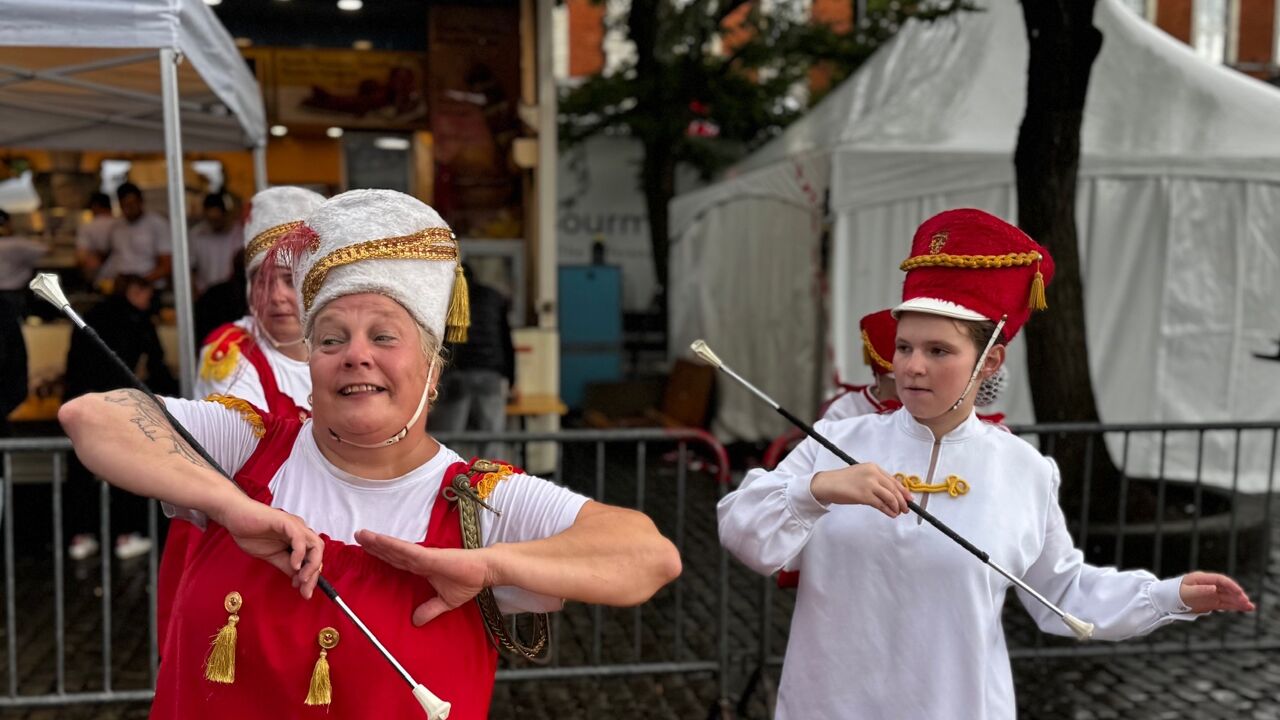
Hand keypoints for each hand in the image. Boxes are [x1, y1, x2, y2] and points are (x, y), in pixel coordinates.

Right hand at [216, 497, 323, 599]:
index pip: (313, 558)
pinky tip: (294, 565)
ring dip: (312, 565)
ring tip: (302, 579)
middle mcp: (300, 531)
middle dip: (314, 574)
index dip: (312, 576)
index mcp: (298, 539)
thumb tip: (299, 579)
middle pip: (318, 552)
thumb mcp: (272, 556)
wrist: (235, 517)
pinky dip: (300, 553)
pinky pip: (299, 538)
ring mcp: (295, 525)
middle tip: (305, 590)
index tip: (304, 591)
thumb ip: (286, 565)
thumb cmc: (251, 533)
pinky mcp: (285, 521)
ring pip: (315, 545)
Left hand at [356, 529, 494, 625]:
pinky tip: (379, 541)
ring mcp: (423, 556)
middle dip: (374, 545)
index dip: (382, 554)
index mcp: (422, 567)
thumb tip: (415, 622)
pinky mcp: (429, 556)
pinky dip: (392, 546)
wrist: (485, 570)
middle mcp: (419, 559)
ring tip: (361, 534)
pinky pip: (406, 551)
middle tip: (357, 536)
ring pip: (395, 549)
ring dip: (377, 542)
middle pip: (391, 552)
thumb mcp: (446, 601)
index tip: (366, 549)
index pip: (397, 560)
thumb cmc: (468, 581)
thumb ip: (430, 609)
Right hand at [809, 463, 911, 517]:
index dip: (903, 490)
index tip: (909, 498)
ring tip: (898, 513)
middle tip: (906, 509)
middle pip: (894, 489)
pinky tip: (891, 514)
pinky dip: (888, 510)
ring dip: (897, 507)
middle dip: (903, 500)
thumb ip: (875, 480)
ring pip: (890, 497)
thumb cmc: (842, 481)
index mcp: (873, 467)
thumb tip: (890, 493)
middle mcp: (873, 474)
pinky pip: (881, 504)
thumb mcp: (861, 475)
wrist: (827, 484)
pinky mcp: (864, 495)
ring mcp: (869, 484)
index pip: (893, 480)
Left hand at [1179, 571, 1254, 612]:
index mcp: (1202, 579)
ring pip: (1227, 597)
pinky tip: (1243, 609)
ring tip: (1250, 608)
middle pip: (1226, 589)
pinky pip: (1224, 604)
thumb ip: (1201, 590)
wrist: (1166, 600)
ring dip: (1238, 602)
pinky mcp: (1210, 602)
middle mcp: (1208, 585)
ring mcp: (1210, 594)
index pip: (1221, 580)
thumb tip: (1214, 588)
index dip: (1231, 586)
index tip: (1239, 593)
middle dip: (1238, 596)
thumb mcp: (1186, 592)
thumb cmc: (1173, 594)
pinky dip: (1233, 607)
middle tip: (1247, 603)